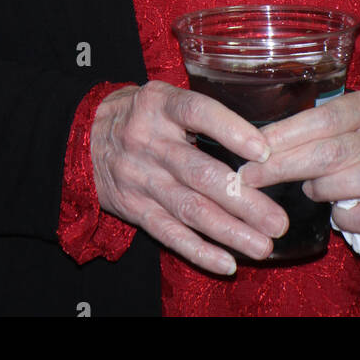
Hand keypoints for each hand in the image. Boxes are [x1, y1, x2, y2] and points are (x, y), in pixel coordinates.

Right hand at [89, 81, 289, 275]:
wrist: (83, 137)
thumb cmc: (140, 113)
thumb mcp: (162, 96)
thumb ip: (201, 112)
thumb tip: (257, 138)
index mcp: (160, 105)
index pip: (197, 111)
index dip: (230, 129)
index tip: (263, 151)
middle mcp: (150, 141)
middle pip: (199, 172)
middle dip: (242, 199)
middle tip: (277, 219)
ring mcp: (141, 178)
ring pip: (189, 209)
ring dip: (229, 231)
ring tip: (263, 246)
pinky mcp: (135, 208)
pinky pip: (168, 233)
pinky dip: (199, 251)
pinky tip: (227, 263)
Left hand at [237, 88, 359, 238]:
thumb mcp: (345, 124)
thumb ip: (313, 128)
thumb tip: (256, 142)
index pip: (321, 118)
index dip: (284, 135)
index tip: (252, 150)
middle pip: (329, 151)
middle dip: (284, 166)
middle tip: (252, 177)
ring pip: (351, 180)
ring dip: (321, 189)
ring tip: (311, 190)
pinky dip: (345, 217)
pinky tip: (338, 212)